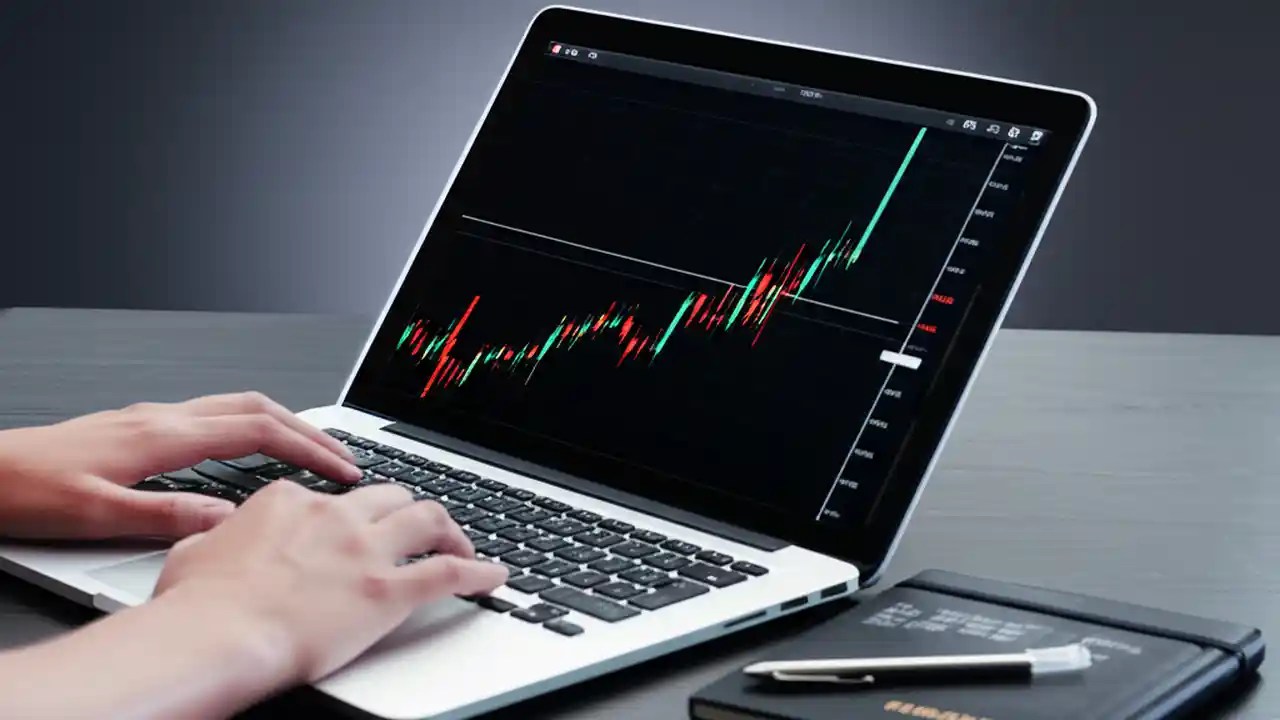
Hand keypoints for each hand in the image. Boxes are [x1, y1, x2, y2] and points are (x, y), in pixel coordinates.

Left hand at [0, 391, 360, 540]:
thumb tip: (230, 520)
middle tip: (342, 456)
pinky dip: (249, 428)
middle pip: (256, 406)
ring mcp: (150, 418)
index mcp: (161, 435)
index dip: (307, 448)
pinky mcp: (138, 428)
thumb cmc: (25, 490)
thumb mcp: (96, 516)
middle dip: (308, 429)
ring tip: (309, 451)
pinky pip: (212, 417)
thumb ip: (168, 515)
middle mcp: (161, 417)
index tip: (341, 469)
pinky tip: (247, 454)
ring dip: (281, 424)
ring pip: (235, 406)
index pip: (256, 430)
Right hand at [154, 481, 507, 682]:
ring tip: (461, 543)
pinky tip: (492, 576)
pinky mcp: (389, 590)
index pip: (330, 496)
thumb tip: (212, 539)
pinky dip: (478, 572)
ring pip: (427, 518)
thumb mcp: (192, 554)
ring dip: (449, 529)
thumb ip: (214, 538)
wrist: (217, 635)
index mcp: (288, 501)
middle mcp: (334, 516)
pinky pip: (449, 572)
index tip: (351, 528)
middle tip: (417, 527)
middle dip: (406, 508)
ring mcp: (365, 550)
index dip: (346, 513)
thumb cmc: (196, 606)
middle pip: (388, 497)